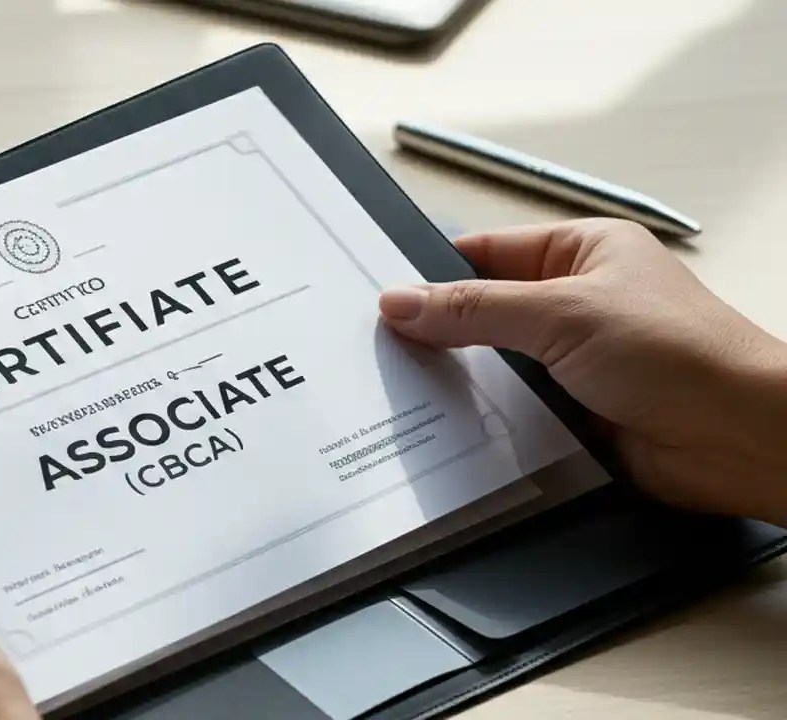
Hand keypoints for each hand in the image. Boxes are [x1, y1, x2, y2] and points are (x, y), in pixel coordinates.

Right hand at [378, 219, 786, 524]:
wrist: (742, 439)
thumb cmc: (681, 355)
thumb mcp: (563, 314)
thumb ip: (474, 310)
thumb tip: (401, 301)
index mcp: (582, 251)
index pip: (485, 251)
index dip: (431, 272)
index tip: (380, 296)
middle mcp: (576, 301)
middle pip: (483, 311)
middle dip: (438, 331)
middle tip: (379, 347)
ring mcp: (576, 360)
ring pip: (494, 365)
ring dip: (461, 380)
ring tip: (399, 388)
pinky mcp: (574, 412)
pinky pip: (511, 411)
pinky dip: (483, 419)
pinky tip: (444, 428)